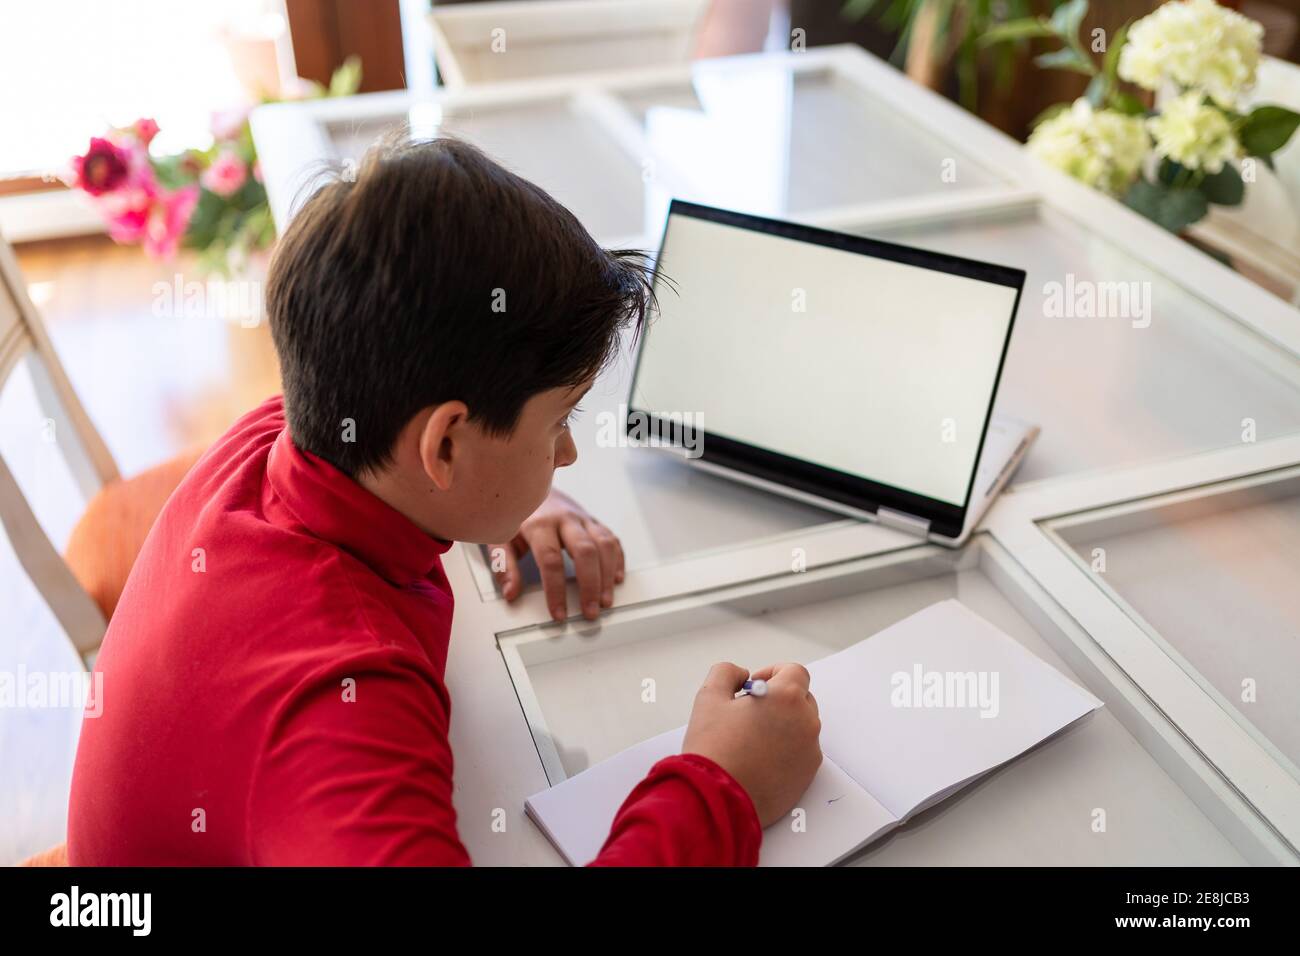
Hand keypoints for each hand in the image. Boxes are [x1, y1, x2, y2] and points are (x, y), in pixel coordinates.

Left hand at [489, 488, 624, 621]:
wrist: (528, 478)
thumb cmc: (515, 511)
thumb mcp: (500, 536)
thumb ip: (504, 566)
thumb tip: (511, 593)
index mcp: (539, 523)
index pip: (551, 561)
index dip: (556, 590)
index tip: (559, 613)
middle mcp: (564, 518)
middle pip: (585, 552)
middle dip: (591, 585)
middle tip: (591, 611)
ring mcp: (582, 518)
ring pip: (604, 545)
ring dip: (607, 576)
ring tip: (605, 601)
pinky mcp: (592, 520)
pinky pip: (611, 539)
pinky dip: (617, 560)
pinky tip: (615, 579)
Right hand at [681, 662, 821, 826]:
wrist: (717, 798)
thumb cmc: (714, 750)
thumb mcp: (710, 696)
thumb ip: (727, 673)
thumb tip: (741, 675)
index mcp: (787, 698)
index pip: (794, 671)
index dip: (772, 672)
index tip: (755, 685)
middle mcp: (806, 722)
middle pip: (801, 698)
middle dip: (778, 699)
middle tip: (750, 712)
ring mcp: (810, 751)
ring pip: (801, 727)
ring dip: (783, 725)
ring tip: (752, 738)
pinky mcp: (807, 776)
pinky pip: (801, 753)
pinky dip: (786, 751)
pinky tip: (759, 759)